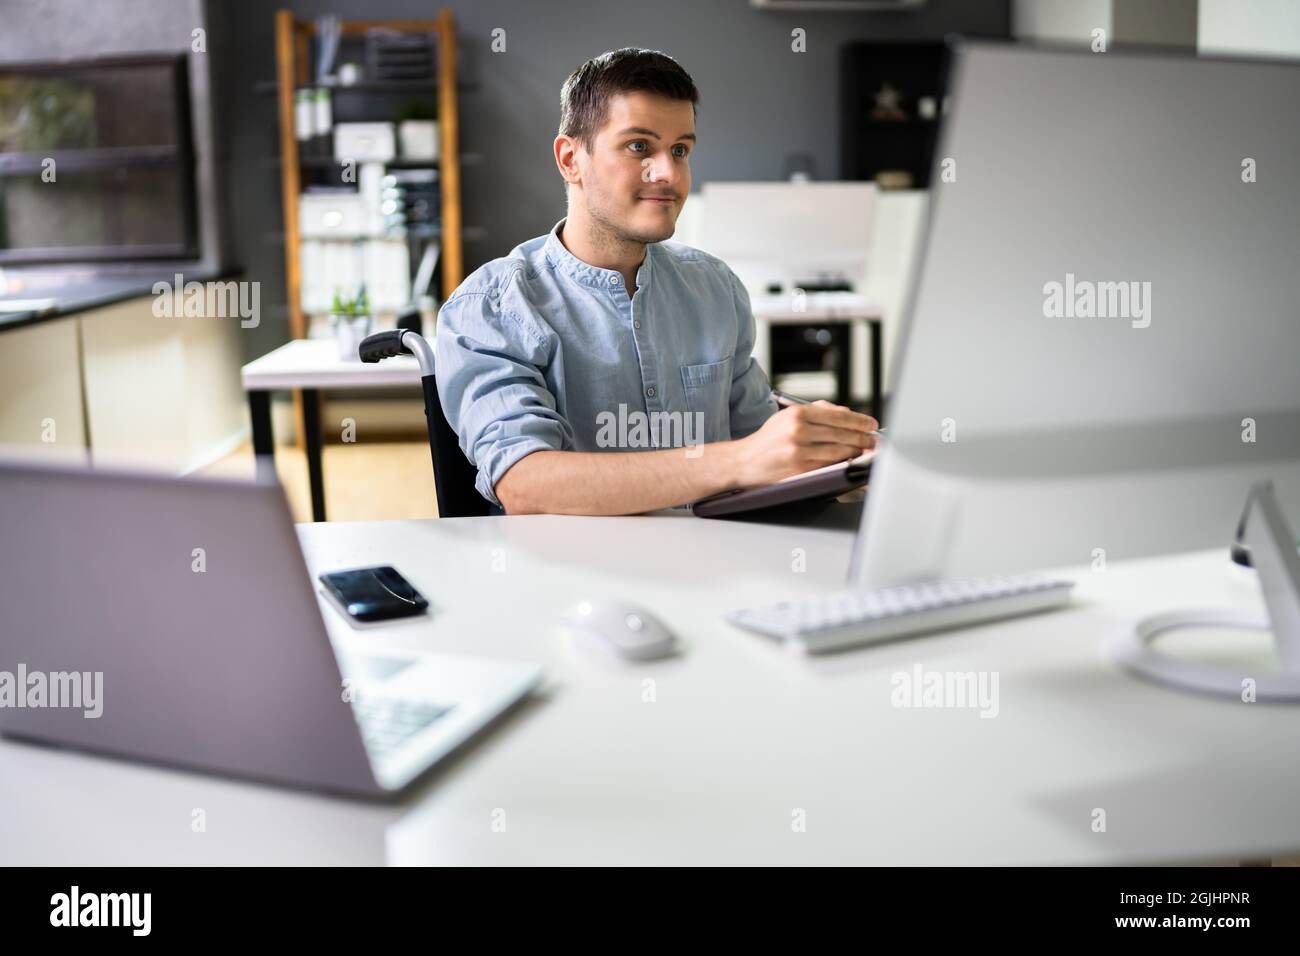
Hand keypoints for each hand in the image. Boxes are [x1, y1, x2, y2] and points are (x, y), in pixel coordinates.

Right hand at [730, 400, 877, 487]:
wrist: (743, 462)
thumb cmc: (768, 440)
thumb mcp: (787, 417)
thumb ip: (817, 412)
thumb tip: (848, 415)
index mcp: (797, 413)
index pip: (838, 415)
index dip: (860, 420)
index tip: (871, 424)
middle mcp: (798, 430)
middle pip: (842, 433)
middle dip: (863, 438)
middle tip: (874, 440)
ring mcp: (800, 452)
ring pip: (840, 451)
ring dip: (857, 452)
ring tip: (865, 452)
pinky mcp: (800, 470)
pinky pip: (830, 466)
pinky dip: (844, 464)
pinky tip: (851, 462)